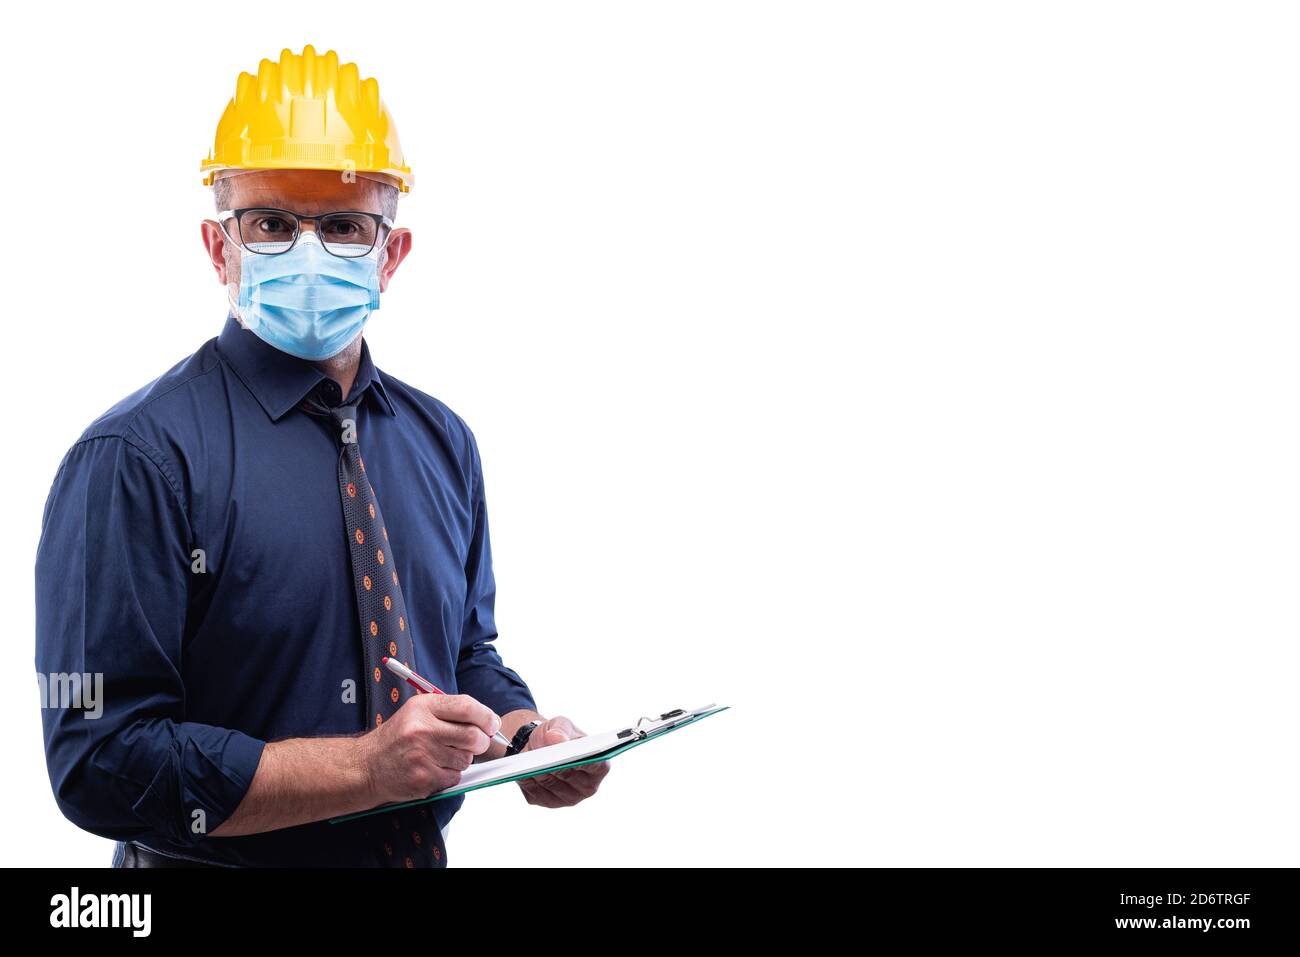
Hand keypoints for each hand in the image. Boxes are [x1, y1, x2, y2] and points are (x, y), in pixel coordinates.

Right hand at [360, 694, 499, 804]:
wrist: (367, 766)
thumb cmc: (397, 738)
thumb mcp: (417, 712)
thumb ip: (450, 711)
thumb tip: (488, 720)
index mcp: (423, 708)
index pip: (467, 707)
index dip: (486, 716)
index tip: (492, 723)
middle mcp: (422, 730)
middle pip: (473, 736)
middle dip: (481, 741)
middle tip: (476, 743)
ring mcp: (422, 756)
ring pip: (466, 759)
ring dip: (462, 759)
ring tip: (442, 755)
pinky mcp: (423, 779)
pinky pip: (455, 777)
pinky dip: (450, 775)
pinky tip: (433, 768)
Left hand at [516, 716, 610, 807]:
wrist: (539, 746)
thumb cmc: (557, 735)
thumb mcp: (560, 724)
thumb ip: (560, 730)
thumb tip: (556, 739)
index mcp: (599, 765)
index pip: (597, 766)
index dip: (584, 760)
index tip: (570, 753)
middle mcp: (587, 786)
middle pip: (570, 776)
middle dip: (555, 764)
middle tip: (543, 756)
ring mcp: (569, 798)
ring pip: (551, 785)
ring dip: (539, 772)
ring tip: (530, 761)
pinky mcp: (549, 802)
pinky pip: (537, 793)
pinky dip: (528, 780)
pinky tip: (523, 771)